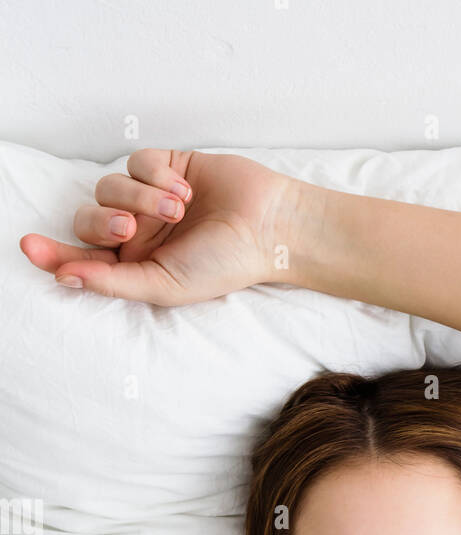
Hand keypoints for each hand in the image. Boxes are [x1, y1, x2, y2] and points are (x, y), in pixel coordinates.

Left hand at [19, 147, 298, 305]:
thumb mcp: (164, 284)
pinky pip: (138, 161)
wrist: (269, 226)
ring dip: (140, 195)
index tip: (29, 247)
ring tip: (178, 208)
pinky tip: (185, 188)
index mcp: (136, 266)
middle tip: (129, 228)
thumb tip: (63, 278)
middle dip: (103, 220)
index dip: (54, 254)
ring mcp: (150, 197)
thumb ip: (112, 282)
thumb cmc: (223, 264)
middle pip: (88, 217)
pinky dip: (157, 174)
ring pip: (110, 185)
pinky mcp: (167, 165)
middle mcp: (139, 232)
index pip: (83, 260)